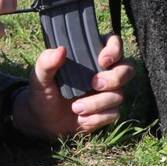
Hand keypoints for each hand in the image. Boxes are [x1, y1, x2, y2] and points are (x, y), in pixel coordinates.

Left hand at [13, 35, 134, 139]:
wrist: (43, 122)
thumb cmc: (42, 93)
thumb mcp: (39, 77)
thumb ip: (46, 62)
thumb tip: (60, 50)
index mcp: (89, 55)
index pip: (113, 43)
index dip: (114, 50)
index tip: (102, 60)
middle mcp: (104, 72)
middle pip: (127, 69)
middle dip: (114, 78)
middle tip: (94, 84)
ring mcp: (108, 92)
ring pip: (119, 94)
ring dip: (98, 103)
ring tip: (76, 108)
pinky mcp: (108, 111)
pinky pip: (114, 113)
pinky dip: (97, 117)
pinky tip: (82, 118)